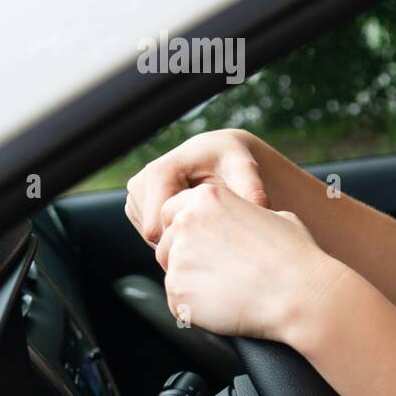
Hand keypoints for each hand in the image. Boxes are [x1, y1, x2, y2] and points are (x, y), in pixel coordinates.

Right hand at [125, 129, 269, 246]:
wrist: (218, 155)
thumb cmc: (232, 162)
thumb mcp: (245, 169)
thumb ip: (251, 189)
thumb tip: (261, 208)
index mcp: (160, 172)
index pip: (160, 227)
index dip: (188, 239)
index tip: (217, 241)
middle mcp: (139, 184)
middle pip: (155, 235)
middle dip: (184, 240)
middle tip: (216, 238)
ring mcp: (134, 197)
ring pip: (153, 239)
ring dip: (180, 238)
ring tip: (208, 226)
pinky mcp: (136, 208)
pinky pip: (153, 237)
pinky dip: (175, 236)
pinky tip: (197, 225)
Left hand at [154, 183, 347, 344]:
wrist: (300, 295)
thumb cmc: (296, 257)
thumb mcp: (278, 218)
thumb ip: (247, 215)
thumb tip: (248, 222)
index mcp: (208, 198)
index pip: (172, 210)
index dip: (187, 229)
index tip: (205, 244)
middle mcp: (186, 223)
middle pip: (166, 243)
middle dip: (185, 257)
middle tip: (219, 272)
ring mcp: (178, 259)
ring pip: (173, 273)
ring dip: (193, 282)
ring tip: (230, 290)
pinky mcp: (177, 293)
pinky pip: (178, 302)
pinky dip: (197, 307)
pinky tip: (227, 305)